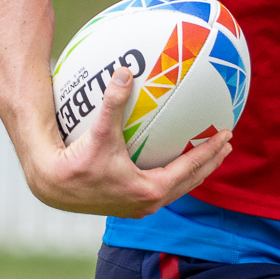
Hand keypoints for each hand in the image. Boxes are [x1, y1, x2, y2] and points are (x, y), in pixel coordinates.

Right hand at [24, 65, 230, 217]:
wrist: (53, 188)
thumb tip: (125, 71)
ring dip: (194, 171)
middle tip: (226, 144)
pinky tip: (171, 162)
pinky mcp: (127, 206)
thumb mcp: (99, 133)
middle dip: (210, 162)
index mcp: (150, 189)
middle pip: (190, 181)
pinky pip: (160, 189)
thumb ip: (113, 102)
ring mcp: (138, 207)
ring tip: (207, 155)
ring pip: (176, 189)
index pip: (190, 167)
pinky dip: (174, 176)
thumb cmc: (76, 163)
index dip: (210, 151)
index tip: (227, 135)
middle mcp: (148, 203)